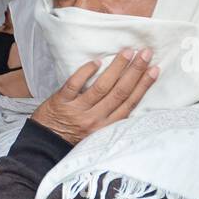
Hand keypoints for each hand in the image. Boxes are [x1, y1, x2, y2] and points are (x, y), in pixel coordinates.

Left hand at [30, 48, 158, 145]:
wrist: (43, 146)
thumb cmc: (72, 137)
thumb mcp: (96, 134)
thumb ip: (110, 117)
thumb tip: (128, 94)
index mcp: (105, 128)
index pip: (129, 103)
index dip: (143, 85)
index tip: (154, 69)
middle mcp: (94, 120)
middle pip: (119, 92)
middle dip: (135, 71)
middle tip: (145, 53)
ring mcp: (77, 111)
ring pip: (101, 87)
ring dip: (116, 68)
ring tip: (127, 52)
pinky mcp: (60, 103)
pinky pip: (74, 84)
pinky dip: (86, 72)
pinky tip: (97, 62)